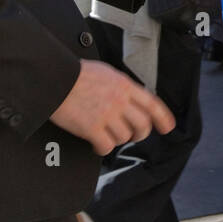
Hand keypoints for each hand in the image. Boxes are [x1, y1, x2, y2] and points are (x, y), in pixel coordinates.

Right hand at [49, 59, 176, 154]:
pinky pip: (106, 146)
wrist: (54, 78)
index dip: (163, 118)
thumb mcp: (107, 73)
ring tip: (105, 135)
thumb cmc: (76, 74)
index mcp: (125, 85)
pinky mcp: (92, 128)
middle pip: (142, 125)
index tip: (168, 127)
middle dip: (139, 134)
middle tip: (132, 136)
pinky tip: (95, 144)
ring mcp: (107, 115)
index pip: (152, 104)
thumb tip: (131, 99)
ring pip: (123, 137)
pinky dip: (101, 148)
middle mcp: (120, 101)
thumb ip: (121, 86)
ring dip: (116, 139)